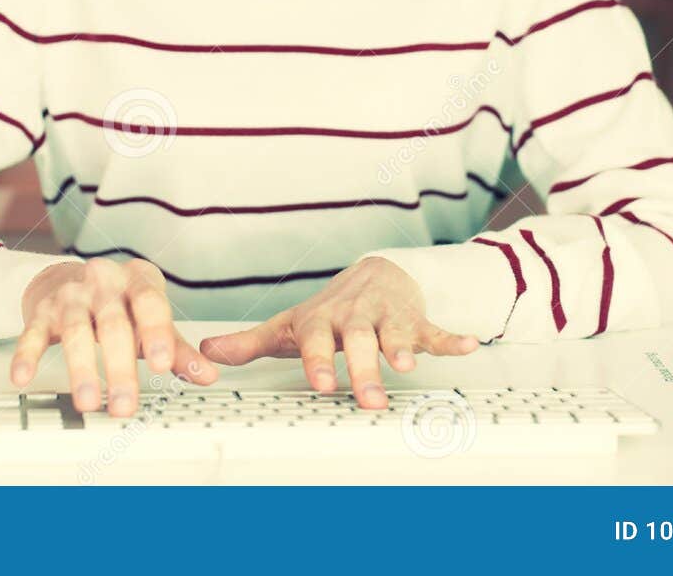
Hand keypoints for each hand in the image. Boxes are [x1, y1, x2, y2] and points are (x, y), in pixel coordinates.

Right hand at [10, 258, 217, 416]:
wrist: (66, 277)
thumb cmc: (118, 303)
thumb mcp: (150, 318)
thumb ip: (176, 349)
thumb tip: (209, 376)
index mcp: (137, 281)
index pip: (150, 304)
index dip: (156, 334)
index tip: (162, 365)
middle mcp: (103, 282)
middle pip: (113, 325)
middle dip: (120, 368)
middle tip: (125, 405)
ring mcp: (71, 295)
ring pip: (75, 332)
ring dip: (81, 369)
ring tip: (88, 402)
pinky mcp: (41, 311)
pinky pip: (33, 333)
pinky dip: (27, 354)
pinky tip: (24, 376)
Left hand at [198, 256, 477, 408]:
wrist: (375, 274)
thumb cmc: (328, 312)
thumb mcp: (290, 326)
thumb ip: (250, 344)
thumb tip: (204, 354)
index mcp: (322, 321)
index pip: (317, 339)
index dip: (319, 360)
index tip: (322, 382)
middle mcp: (354, 317)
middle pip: (358, 341)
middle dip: (364, 368)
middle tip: (369, 397)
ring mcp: (386, 317)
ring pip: (395, 333)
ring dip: (403, 348)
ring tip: (409, 365)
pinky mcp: (415, 320)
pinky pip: (435, 329)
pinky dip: (451, 338)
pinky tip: (468, 344)